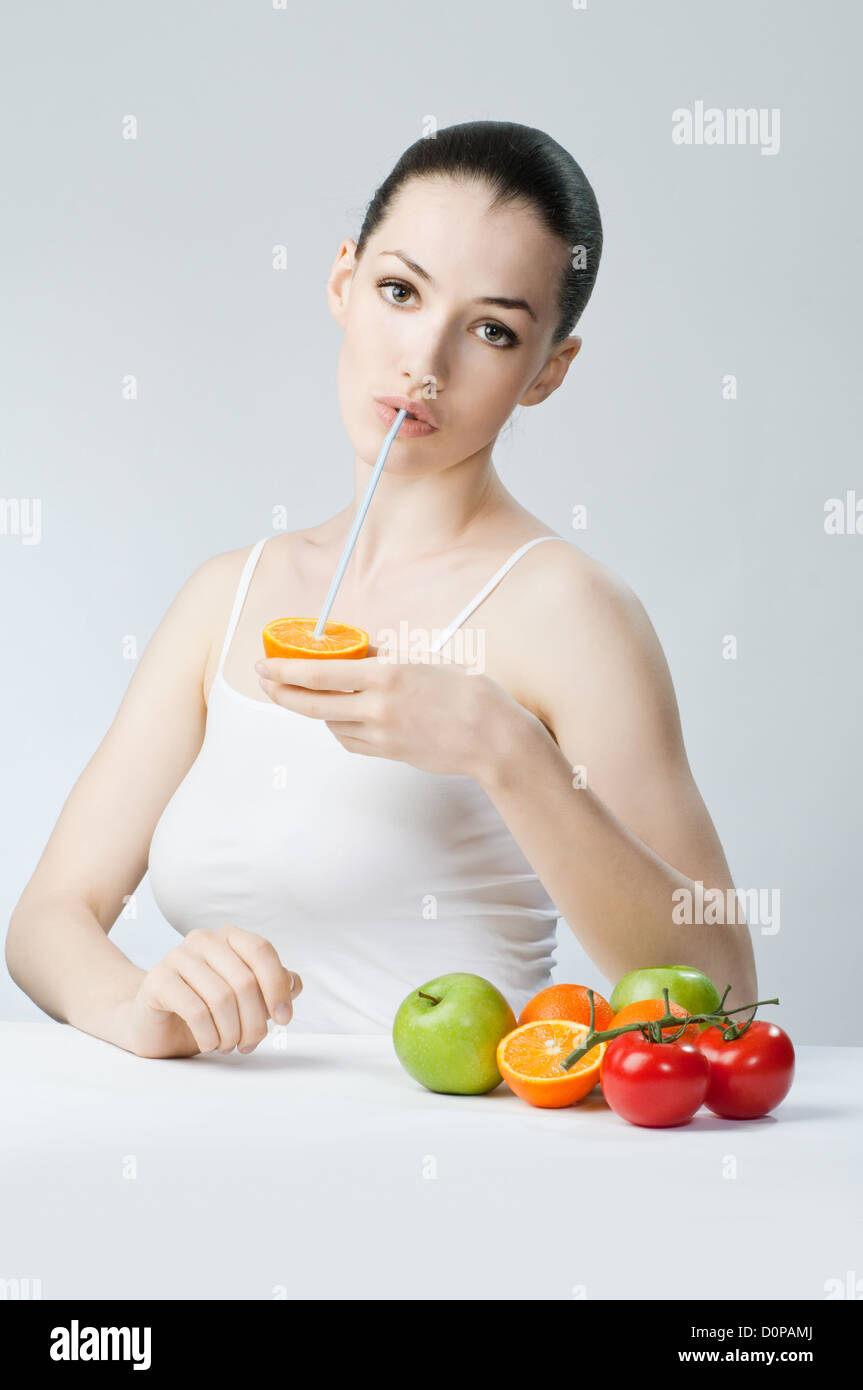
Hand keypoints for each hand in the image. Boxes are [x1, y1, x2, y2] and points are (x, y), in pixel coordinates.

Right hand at [123, 924, 301, 1058]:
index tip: (284, 1020)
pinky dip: (209, 1035)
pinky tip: (209, 1044)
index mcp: (228, 938)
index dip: (277, 986)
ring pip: (222, 998)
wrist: (156, 1026)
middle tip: (249, 1044)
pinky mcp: (157, 980)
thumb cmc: (206, 1011)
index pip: (262, 950)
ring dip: (231, 1032)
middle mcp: (203, 940)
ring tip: (228, 1046)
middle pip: (245, 980)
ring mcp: (177, 957)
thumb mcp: (246, 1001)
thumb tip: (294, 983)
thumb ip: (272, 987)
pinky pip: (196, 1011)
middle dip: (254, 1022)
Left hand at [254, 651, 512, 777]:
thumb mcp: (424, 660)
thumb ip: (383, 656)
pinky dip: (339, 727)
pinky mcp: (387, 754)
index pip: (321, 673)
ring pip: (329, 723)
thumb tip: (351, 649)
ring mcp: (381, 735)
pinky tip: (341, 716)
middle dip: (282, 693)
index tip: (265, 664)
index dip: (286, 670)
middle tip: (266, 682)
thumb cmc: (467, 692)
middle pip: (312, 704)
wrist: (493, 739)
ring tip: (305, 694)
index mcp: (387, 675)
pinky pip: (349, 740)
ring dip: (314, 709)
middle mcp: (378, 707)